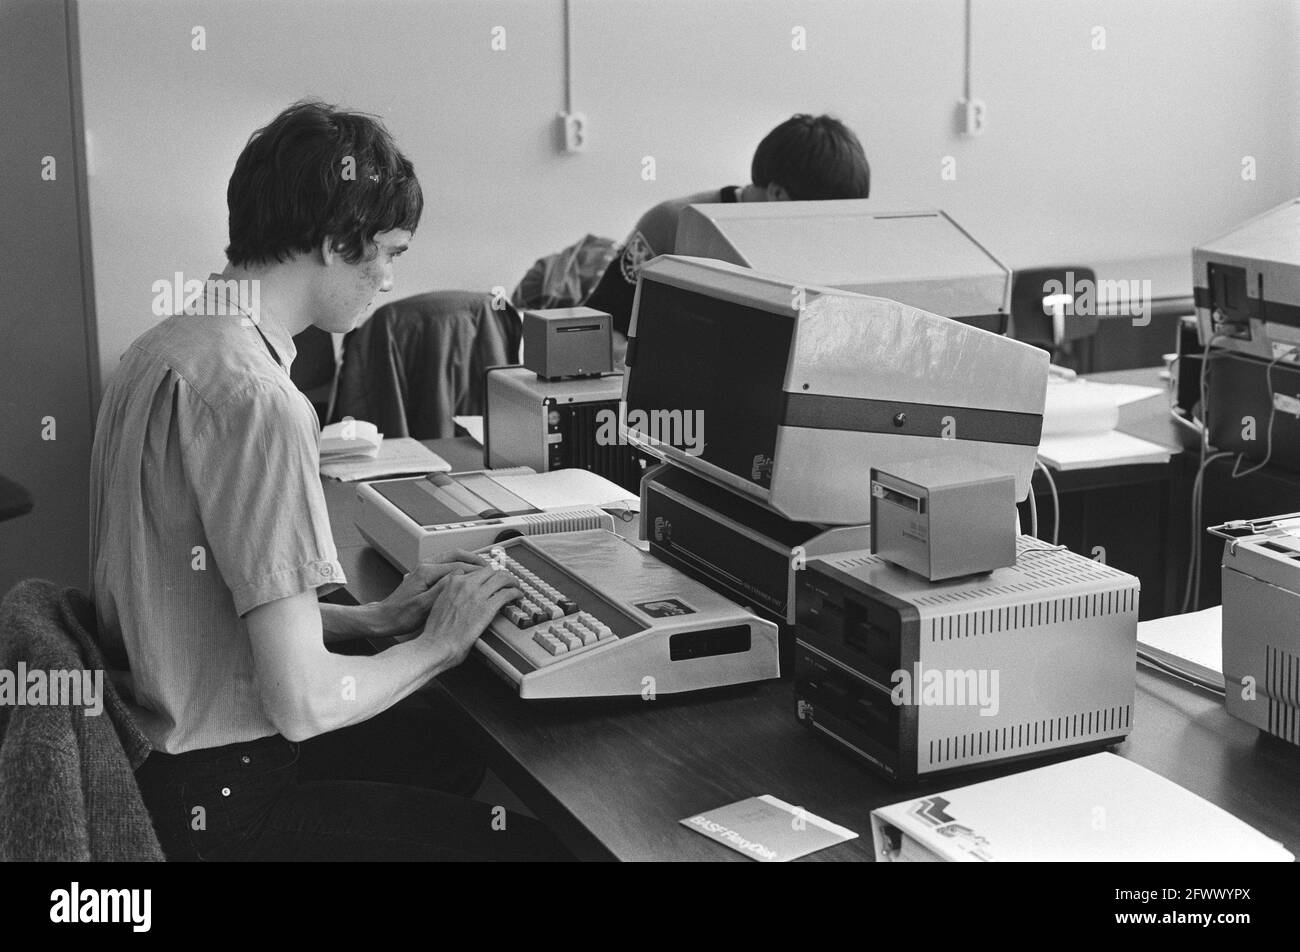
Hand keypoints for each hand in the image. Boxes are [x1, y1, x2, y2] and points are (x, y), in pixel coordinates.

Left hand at [372, 549, 486, 636]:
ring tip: (481, 567)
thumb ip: (442, 589)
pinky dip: (459, 564)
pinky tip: (466, 573)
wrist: (385, 618)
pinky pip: (446, 563)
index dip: (477, 570)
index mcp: (426, 572)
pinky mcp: (424, 574)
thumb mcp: (424, 606)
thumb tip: (460, 577)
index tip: (490, 574)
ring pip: (451, 557)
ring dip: (468, 560)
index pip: (458, 565)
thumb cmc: (401, 615)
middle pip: (456, 554)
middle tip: (490, 565)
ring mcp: (424, 569)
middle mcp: (425, 566)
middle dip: (475, 559)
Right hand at [419, 564, 522, 666]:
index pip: (475, 570)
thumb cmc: (435, 631)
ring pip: (502, 578)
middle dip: (500, 574)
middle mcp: (466, 584)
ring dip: (512, 580)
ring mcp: (478, 595)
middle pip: (490, 570)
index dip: (485, 574)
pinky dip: (516, 592)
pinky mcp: (488, 607)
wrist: (436, 645)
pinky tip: (518, 596)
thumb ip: (449, 592)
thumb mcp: (437, 603)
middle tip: (506, 580)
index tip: (490, 578)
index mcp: (453, 582)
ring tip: (516, 585)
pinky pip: (507, 593)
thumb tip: (457, 592)